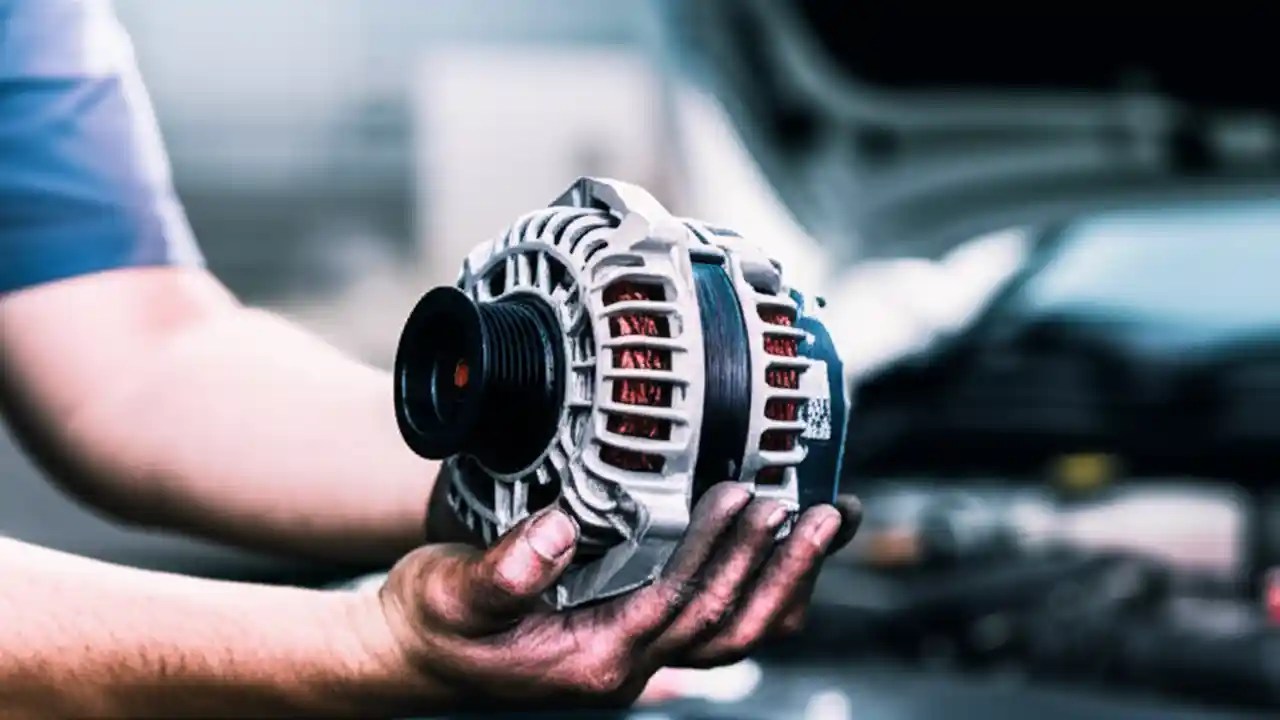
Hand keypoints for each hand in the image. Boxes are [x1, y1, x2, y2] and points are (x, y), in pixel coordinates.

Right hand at [374, 483, 860, 709]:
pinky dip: (757, 585)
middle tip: (824, 512)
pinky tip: (777, 550)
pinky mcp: (635, 634)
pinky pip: (715, 619)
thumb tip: (558, 530)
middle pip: (732, 628)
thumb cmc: (434, 624)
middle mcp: (629, 663)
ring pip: (735, 631)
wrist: (413, 655)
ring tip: (825, 525)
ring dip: (785, 579)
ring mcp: (637, 653)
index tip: (747, 495)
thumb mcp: (451, 592)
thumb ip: (505, 569)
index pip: (681, 605)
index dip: (720, 552)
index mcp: (594, 656)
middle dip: (784, 570)